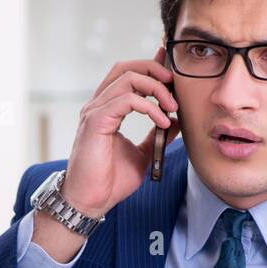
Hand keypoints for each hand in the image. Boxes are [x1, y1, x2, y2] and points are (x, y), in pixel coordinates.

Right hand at [59, 46, 180, 218]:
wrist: (91, 201)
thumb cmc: (110, 181)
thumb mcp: (142, 155)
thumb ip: (155, 136)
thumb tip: (175, 122)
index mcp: (107, 109)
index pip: (127, 75)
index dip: (149, 66)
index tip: (171, 69)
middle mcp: (98, 105)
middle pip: (126, 68)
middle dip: (154, 70)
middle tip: (174, 85)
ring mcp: (95, 111)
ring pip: (128, 79)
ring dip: (155, 88)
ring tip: (172, 106)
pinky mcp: (96, 121)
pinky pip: (127, 100)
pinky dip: (149, 107)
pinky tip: (162, 121)